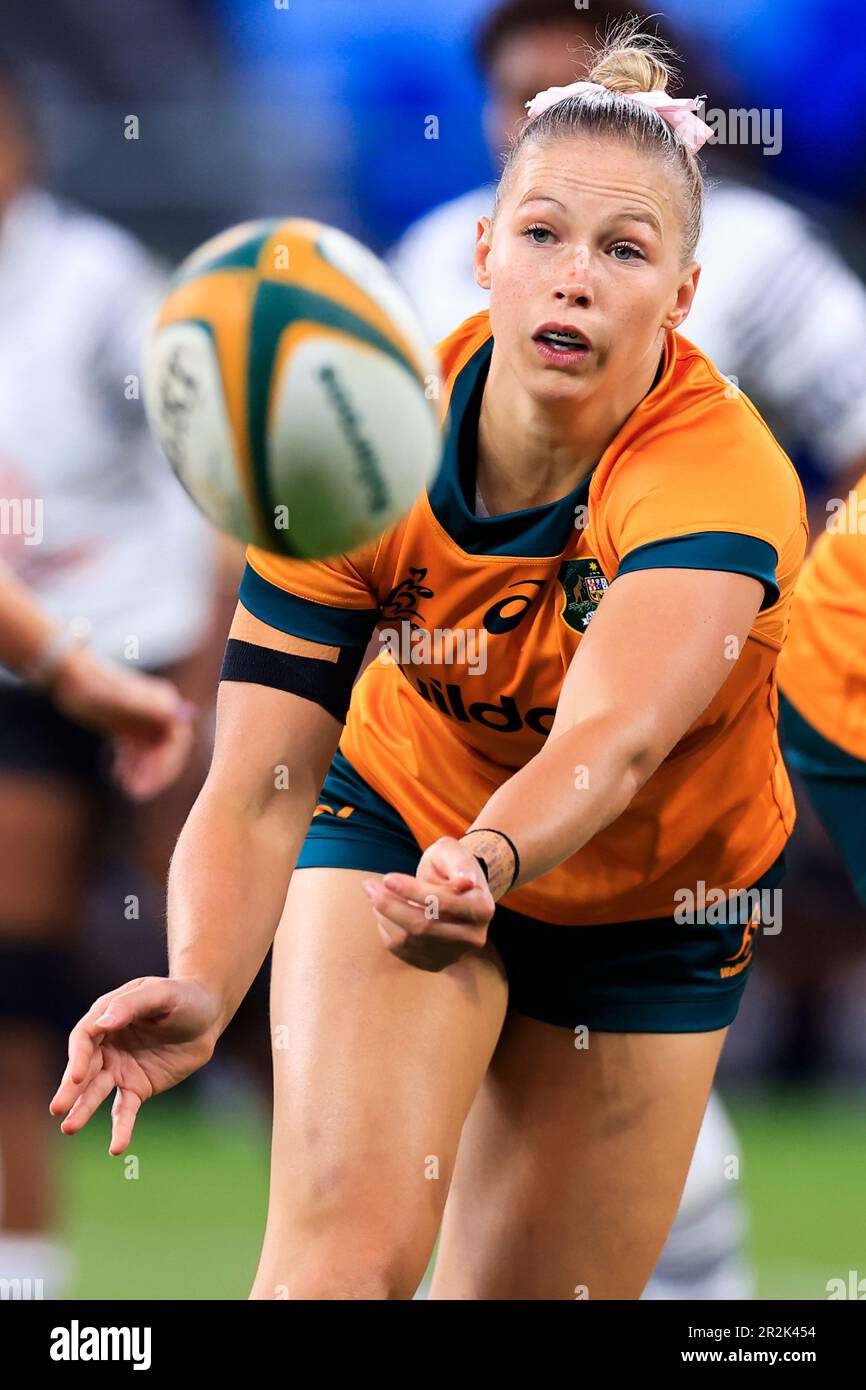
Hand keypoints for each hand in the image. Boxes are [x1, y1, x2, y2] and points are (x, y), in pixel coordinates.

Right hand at [49, 976, 221, 1154]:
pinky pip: (125, 1110)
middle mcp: (106, 1045)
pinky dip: (121, 1128)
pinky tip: (117, 1147)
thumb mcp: (161, 993)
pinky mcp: (137, 1087)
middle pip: (84, 1069)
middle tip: (57, 1109)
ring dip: (83, 1110)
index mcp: (106, 1016)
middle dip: (70, 1089)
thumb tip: (103, 1024)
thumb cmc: (182, 996)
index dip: (79, 1058)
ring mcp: (120, 1068)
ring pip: (97, 1092)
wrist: (207, 1016)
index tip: (79, 1076)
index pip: (84, 1038)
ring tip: (69, 1129)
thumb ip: (132, 1005)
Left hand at [50, 647, 196, 799]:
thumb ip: (151, 707)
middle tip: (139, 794)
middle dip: (155, 773)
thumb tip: (185, 715)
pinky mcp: (127, 726)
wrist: (69, 677)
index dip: (167, 764)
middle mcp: (157, 712)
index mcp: (163, 703)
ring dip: (143, 773)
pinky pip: (136, 752)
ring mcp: (142, 720)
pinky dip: (131, 766)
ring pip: (151, 754)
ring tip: (129, 790)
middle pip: (166, 750)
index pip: (177, 741)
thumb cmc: (94, 685)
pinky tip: (118, 777)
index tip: (151, 782)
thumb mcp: (121, 699)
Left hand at [363, 836, 495, 971]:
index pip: (444, 902)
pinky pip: (402, 951)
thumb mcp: (453, 852)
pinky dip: (387, 930)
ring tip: (375, 894)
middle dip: (391, 906)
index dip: (413, 891)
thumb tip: (464, 881)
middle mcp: (473, 936)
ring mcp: (454, 954)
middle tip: (368, 886)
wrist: (456, 889)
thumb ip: (458, 861)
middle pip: (424, 927)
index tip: (387, 878)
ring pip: (409, 941)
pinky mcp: (435, 963)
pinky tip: (385, 912)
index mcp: (482, 908)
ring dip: (385, 917)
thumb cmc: (450, 866)